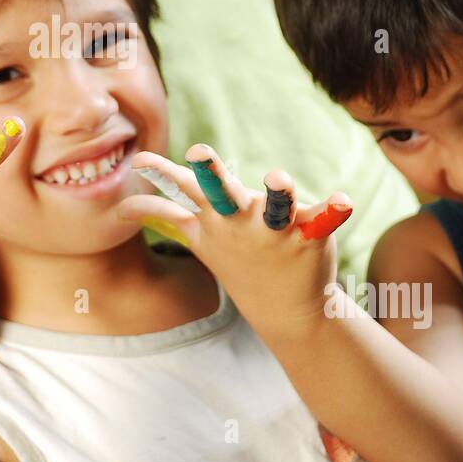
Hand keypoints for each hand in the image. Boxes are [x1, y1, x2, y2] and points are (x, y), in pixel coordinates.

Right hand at [117, 143, 351, 336]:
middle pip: (221, 194)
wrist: (286, 309)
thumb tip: (119, 208)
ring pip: (275, 207)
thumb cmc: (237, 259)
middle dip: (210, 175)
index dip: (161, 173)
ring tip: (277, 178)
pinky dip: (332, 211)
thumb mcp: (198, 237)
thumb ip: (162, 216)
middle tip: (198, 153)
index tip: (140, 159)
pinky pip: (322, 220)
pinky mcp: (309, 237)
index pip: (183, 190)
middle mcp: (239, 222)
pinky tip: (343, 200)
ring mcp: (273, 231)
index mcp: (213, 216)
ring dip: (277, 193)